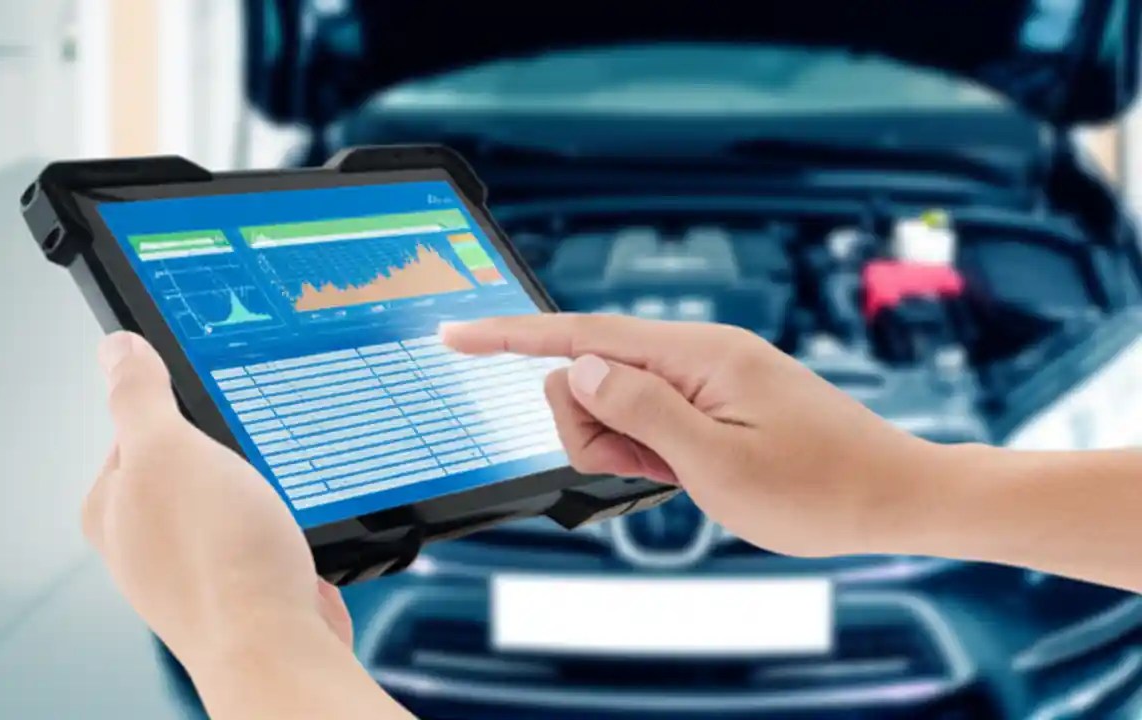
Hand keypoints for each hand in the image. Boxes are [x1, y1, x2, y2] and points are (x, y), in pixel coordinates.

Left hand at [82, 332, 350, 671]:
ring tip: (276, 493)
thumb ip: (138, 396)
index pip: (138, 428)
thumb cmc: (216, 558)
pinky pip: (269, 532)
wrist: (278, 643)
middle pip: (194, 460)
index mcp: (112, 506)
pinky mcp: (246, 584)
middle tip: (252, 452)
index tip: (212, 401)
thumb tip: (116, 348)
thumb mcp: (166, 449)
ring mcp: (198, 566)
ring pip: (238, 496)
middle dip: (231, 449)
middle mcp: (147, 541)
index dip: (180, 407)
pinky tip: (296, 527)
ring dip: (265, 486)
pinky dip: (288, 524)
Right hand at [442, 315, 943, 557]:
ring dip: (624, 446)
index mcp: (698, 355)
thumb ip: (639, 411)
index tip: (456, 335)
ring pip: (617, 401)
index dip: (511, 336)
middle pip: (592, 373)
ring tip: (678, 475)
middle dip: (593, 427)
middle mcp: (699, 355)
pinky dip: (649, 450)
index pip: (583, 334)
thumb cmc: (820, 488)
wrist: (893, 498)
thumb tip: (578, 368)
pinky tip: (686, 472)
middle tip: (648, 468)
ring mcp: (707, 377)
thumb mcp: (718, 462)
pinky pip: (650, 418)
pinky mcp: (714, 401)